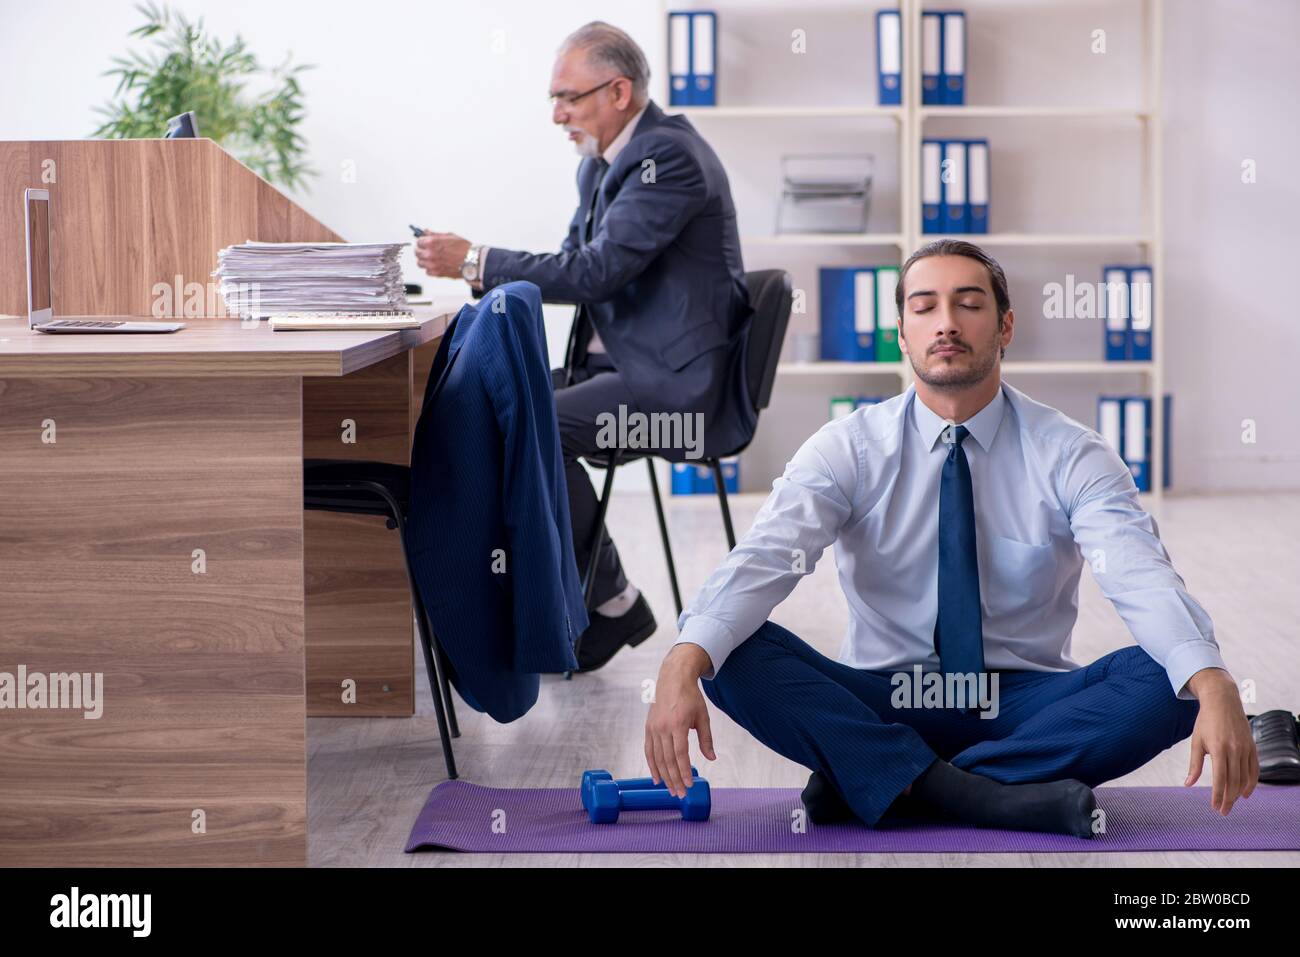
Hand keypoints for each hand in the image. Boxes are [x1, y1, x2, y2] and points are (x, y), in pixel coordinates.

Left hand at [414, 231, 470, 278]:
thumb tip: (427, 232)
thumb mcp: (449, 236)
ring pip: (420, 263)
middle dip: (420, 250)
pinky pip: (427, 272)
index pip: (418, 241)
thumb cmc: (464, 248)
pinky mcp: (437, 273)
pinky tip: (436, 265)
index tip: (424, 242)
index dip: (422, 241)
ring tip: (431, 258)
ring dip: (424, 260)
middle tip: (426, 250)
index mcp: (432, 242)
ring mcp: (433, 264)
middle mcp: (430, 254)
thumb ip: (435, 234)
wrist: (473, 261)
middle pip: (417, 253)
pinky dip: (430, 269)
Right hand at [645, 644, 716, 798]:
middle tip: (681, 794)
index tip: (689, 784)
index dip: (684, 771)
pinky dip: (652, 766)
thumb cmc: (690, 697)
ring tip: (671, 790)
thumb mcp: (703, 717)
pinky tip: (657, 778)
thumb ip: (706, 739)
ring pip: (657, 758)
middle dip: (675, 779)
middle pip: (667, 760)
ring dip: (664, 776)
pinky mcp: (648, 728)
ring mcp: (653, 728)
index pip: (680, 754)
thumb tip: (712, 758)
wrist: (672, 679)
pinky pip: (649, 751)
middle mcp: (663, 727)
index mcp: (678, 724)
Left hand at [1184, 668, 1258, 814]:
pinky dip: (1251, 783)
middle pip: (1234, 782)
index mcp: (1218, 749)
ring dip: (1239, 793)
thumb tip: (1188, 784)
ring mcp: (1246, 749)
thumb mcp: (1196, 742)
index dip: (1217, 795)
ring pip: (1245, 778)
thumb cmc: (1205, 722)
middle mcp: (1235, 750)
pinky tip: (1246, 793)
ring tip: (1231, 803)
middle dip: (1228, 799)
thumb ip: (1194, 765)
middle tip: (1223, 811)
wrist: (1222, 702)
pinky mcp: (1253, 747)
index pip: (1220, 779)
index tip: (1214, 807)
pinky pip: (1254, 769)